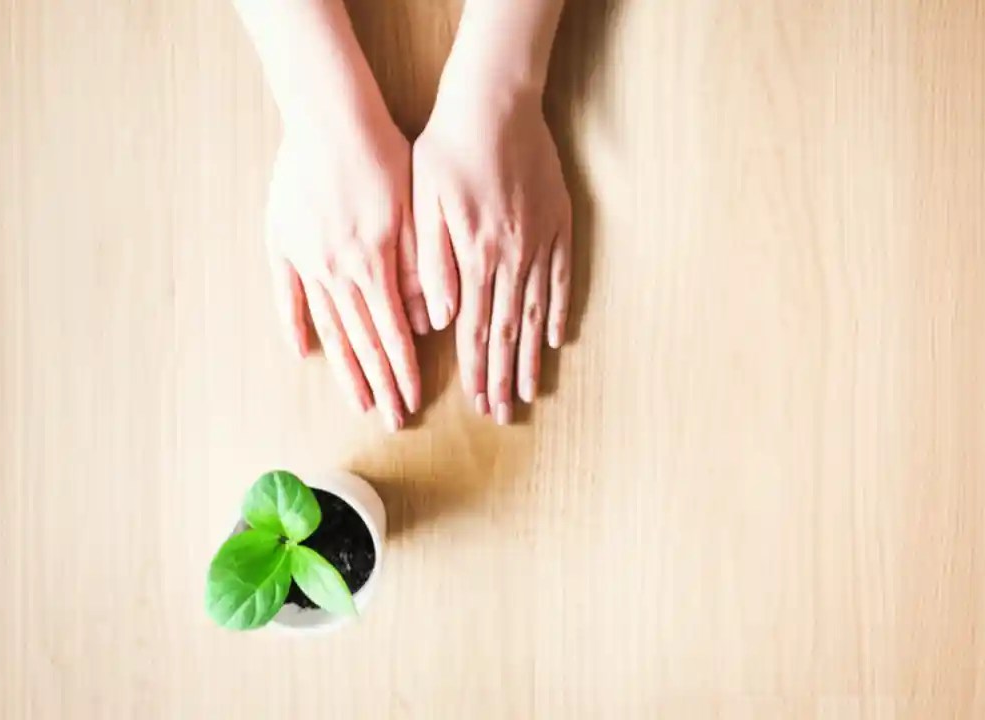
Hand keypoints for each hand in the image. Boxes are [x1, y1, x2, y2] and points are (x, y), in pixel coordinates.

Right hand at [265, 122, 426, 430]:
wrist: (330, 117)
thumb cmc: (382, 156)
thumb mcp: (415, 211)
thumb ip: (419, 268)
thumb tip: (429, 320)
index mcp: (374, 263)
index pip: (394, 334)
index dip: (403, 372)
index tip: (412, 403)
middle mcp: (338, 271)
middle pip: (362, 341)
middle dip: (380, 384)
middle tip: (393, 419)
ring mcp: (306, 260)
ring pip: (329, 327)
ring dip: (346, 369)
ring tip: (358, 402)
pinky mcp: (282, 242)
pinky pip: (287, 294)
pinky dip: (294, 325)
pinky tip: (303, 353)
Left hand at [409, 88, 572, 424]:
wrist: (494, 103)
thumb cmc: (447, 149)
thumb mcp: (424, 204)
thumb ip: (433, 264)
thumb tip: (444, 319)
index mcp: (474, 256)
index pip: (476, 328)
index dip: (478, 369)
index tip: (479, 403)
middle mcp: (511, 257)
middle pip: (508, 330)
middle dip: (504, 377)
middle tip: (504, 414)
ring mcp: (539, 242)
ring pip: (534, 312)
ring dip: (530, 357)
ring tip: (529, 392)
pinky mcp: (558, 224)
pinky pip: (561, 278)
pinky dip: (558, 312)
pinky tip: (555, 340)